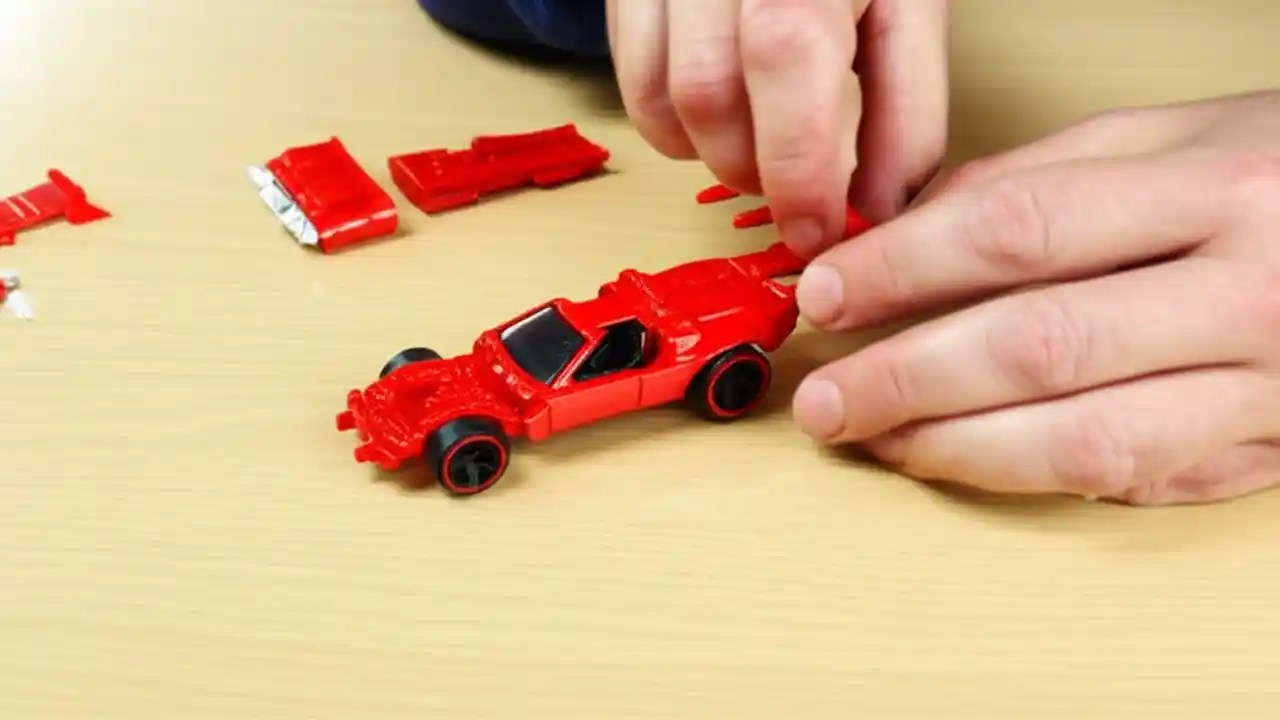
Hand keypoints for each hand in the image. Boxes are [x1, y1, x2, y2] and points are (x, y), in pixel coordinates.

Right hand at [605, 0, 949, 252]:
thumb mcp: (910, 1)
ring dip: (706, 151)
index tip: (817, 231)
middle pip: (707, 91)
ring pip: (654, 94)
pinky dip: (669, 121)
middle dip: (752, 169)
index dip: (798, 169)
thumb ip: (906, 107)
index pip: (785, 60)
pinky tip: (717, 111)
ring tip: (757, 148)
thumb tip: (879, 208)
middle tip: (795, 189)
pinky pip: (628, 76)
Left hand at [791, 90, 1279, 504]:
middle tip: (830, 399)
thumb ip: (1040, 179)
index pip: (1017, 229)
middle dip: (907, 380)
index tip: (827, 293)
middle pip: (1037, 346)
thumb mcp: (1170, 139)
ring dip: (957, 450)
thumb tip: (905, 233)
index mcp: (1214, 189)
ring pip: (1085, 441)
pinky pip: (1138, 483)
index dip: (901, 267)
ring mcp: (1265, 385)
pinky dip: (1036, 478)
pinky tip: (971, 460)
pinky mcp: (1267, 452)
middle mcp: (1247, 290)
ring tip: (881, 440)